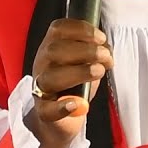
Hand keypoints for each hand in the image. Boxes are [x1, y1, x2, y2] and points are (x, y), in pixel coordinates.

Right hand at [26, 19, 113, 147]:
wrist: (61, 118)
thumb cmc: (74, 84)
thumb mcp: (85, 62)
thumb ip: (96, 51)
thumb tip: (106, 49)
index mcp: (51, 48)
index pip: (58, 29)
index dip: (80, 29)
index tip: (101, 37)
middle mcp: (42, 65)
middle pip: (54, 51)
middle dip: (85, 50)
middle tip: (105, 56)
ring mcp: (40, 88)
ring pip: (51, 77)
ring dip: (79, 72)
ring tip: (99, 72)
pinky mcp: (44, 111)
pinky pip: (48, 109)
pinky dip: (63, 106)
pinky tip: (78, 104)